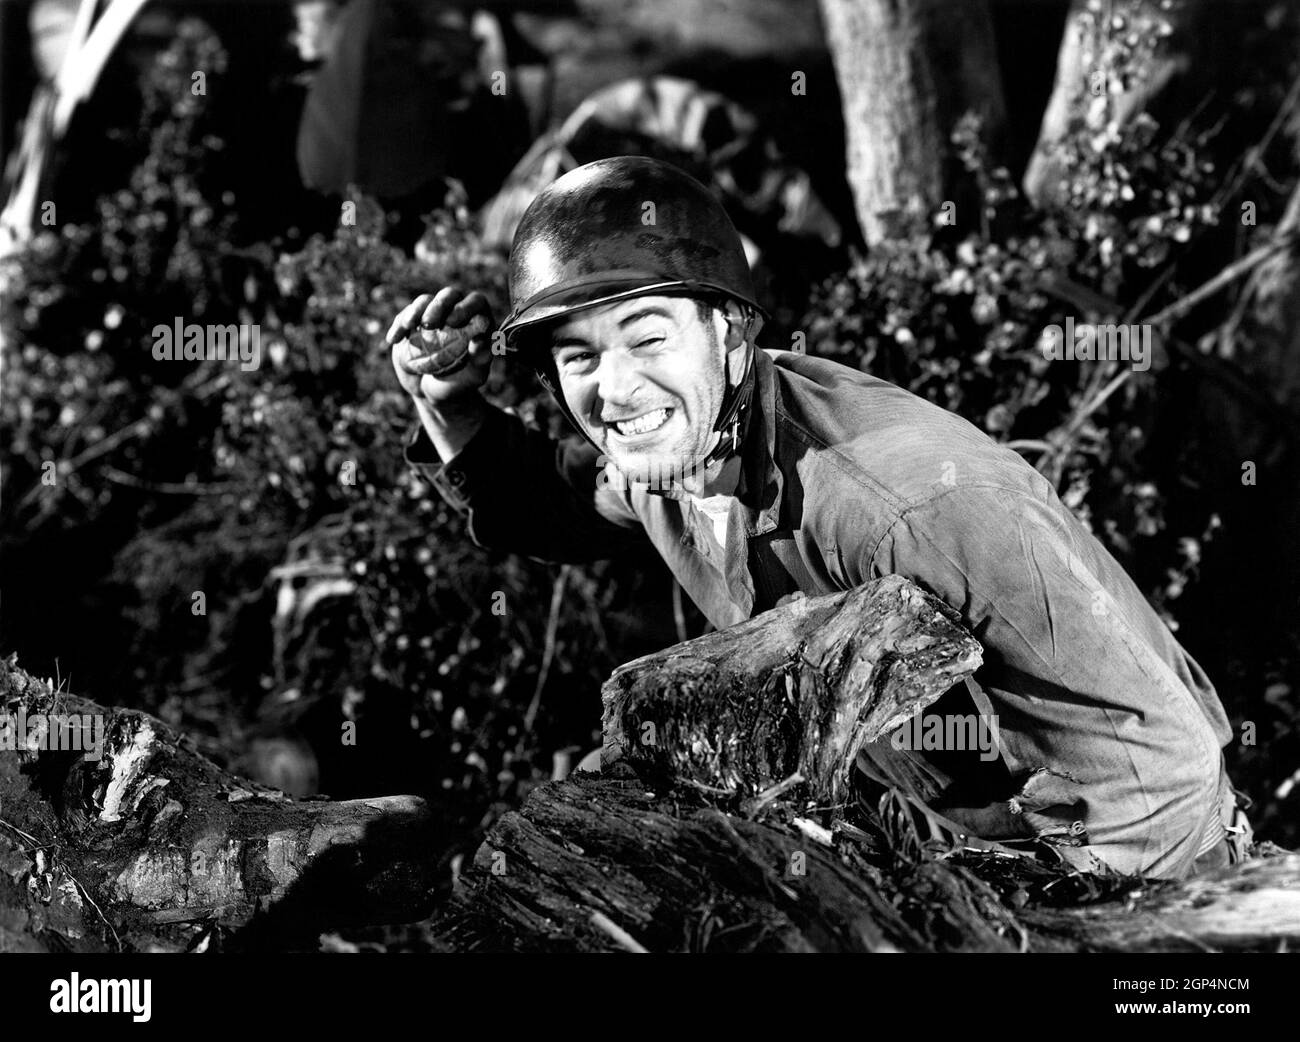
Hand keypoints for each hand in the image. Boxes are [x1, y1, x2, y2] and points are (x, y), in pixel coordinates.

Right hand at [386, 287, 495, 405]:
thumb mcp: (474, 376)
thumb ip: (481, 359)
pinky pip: (404, 317)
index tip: (453, 321)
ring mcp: (432, 315)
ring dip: (416, 310)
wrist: (433, 393)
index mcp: (477, 321)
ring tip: (409, 325)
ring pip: (425, 301)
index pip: (476, 302)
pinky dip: (399, 326)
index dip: (465, 306)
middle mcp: (456, 311)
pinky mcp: (412, 323)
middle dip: (439, 305)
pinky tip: (394, 339)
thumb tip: (479, 340)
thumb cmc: (460, 383)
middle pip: (449, 295)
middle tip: (429, 324)